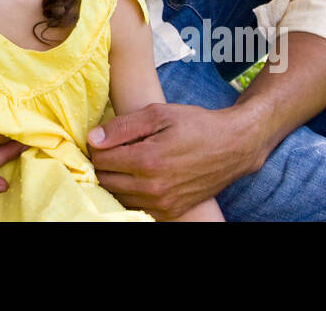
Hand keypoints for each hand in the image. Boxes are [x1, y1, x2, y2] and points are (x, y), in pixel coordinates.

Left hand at [87, 102, 256, 219]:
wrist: (233, 147)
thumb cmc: (196, 125)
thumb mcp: (159, 114)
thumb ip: (122, 126)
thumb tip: (92, 138)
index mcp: (147, 160)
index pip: (100, 160)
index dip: (97, 147)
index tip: (103, 138)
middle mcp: (153, 187)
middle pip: (105, 181)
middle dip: (103, 164)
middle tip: (111, 149)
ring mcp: (162, 203)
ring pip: (118, 196)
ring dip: (115, 180)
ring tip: (124, 161)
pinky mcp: (171, 212)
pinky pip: (136, 207)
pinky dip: (130, 193)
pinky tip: (138, 177)